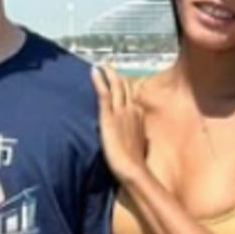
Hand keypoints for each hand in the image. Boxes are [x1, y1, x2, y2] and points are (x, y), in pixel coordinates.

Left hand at [92, 65, 147, 184]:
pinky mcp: (109, 117)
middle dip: (117, 77)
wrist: (133, 169)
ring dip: (109, 74)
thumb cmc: (135, 164)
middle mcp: (132, 111)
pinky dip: (99, 80)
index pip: (130, 99)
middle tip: (110, 66)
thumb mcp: (140, 147)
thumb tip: (140, 139)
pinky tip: (94, 71)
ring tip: (102, 64)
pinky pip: (104, 94)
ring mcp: (121, 112)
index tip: (120, 83)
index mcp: (139, 117)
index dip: (125, 91)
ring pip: (115, 87)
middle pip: (124, 89)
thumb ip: (138, 138)